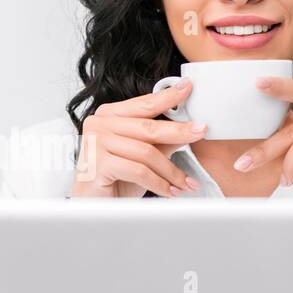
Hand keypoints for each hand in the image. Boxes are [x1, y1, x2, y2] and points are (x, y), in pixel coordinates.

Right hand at [71, 78, 208, 197]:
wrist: (91, 205)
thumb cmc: (114, 179)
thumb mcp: (143, 156)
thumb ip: (162, 140)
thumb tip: (189, 128)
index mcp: (108, 115)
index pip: (143, 104)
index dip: (168, 97)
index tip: (187, 87)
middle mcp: (99, 124)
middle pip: (148, 127)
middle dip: (178, 131)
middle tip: (201, 130)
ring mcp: (95, 143)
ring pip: (146, 152)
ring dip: (171, 171)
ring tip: (186, 182)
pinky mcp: (97, 164)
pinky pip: (138, 171)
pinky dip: (159, 183)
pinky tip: (170, 191)